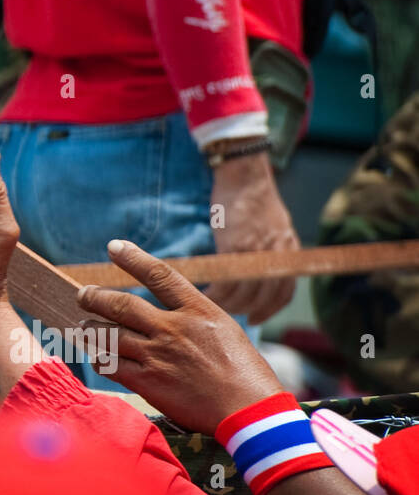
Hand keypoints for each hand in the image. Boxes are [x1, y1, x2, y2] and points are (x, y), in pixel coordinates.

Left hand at [75, 239, 283, 434]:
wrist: (250, 412)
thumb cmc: (246, 374)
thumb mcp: (225, 330)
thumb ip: (195, 317)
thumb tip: (170, 312)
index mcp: (198, 310)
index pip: (159, 274)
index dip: (133, 258)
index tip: (114, 247)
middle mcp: (173, 328)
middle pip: (122, 304)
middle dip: (96, 297)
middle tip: (83, 295)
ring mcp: (158, 354)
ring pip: (109, 334)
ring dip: (91, 329)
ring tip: (84, 326)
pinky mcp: (148, 381)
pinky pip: (111, 365)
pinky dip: (99, 359)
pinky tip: (96, 357)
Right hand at [208, 152, 299, 323]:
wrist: (244, 175)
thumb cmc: (253, 197)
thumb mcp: (274, 225)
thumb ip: (271, 248)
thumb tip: (260, 267)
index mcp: (288, 251)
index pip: (284, 293)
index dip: (269, 310)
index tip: (255, 319)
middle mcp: (277, 255)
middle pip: (264, 297)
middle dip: (245, 310)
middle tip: (228, 313)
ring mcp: (257, 252)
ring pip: (244, 293)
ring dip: (228, 304)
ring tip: (213, 303)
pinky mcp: (236, 246)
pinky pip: (227, 281)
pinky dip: (216, 292)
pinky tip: (206, 292)